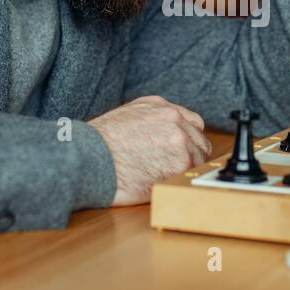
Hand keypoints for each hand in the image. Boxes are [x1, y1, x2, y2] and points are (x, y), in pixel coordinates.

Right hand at [88, 96, 212, 205]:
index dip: (187, 140)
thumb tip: (162, 135)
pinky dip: (179, 181)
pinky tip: (160, 183)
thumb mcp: (127, 116)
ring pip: (198, 159)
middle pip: (199, 141)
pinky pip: (190, 175)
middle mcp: (175, 119)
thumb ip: (152, 120)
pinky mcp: (181, 163)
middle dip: (189, 156)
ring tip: (160, 178)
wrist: (90, 159)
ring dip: (183, 170)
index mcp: (161, 107)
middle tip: (170, 170)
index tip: (179, 152)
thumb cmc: (99, 144)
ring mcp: (181, 140)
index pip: (192, 123)